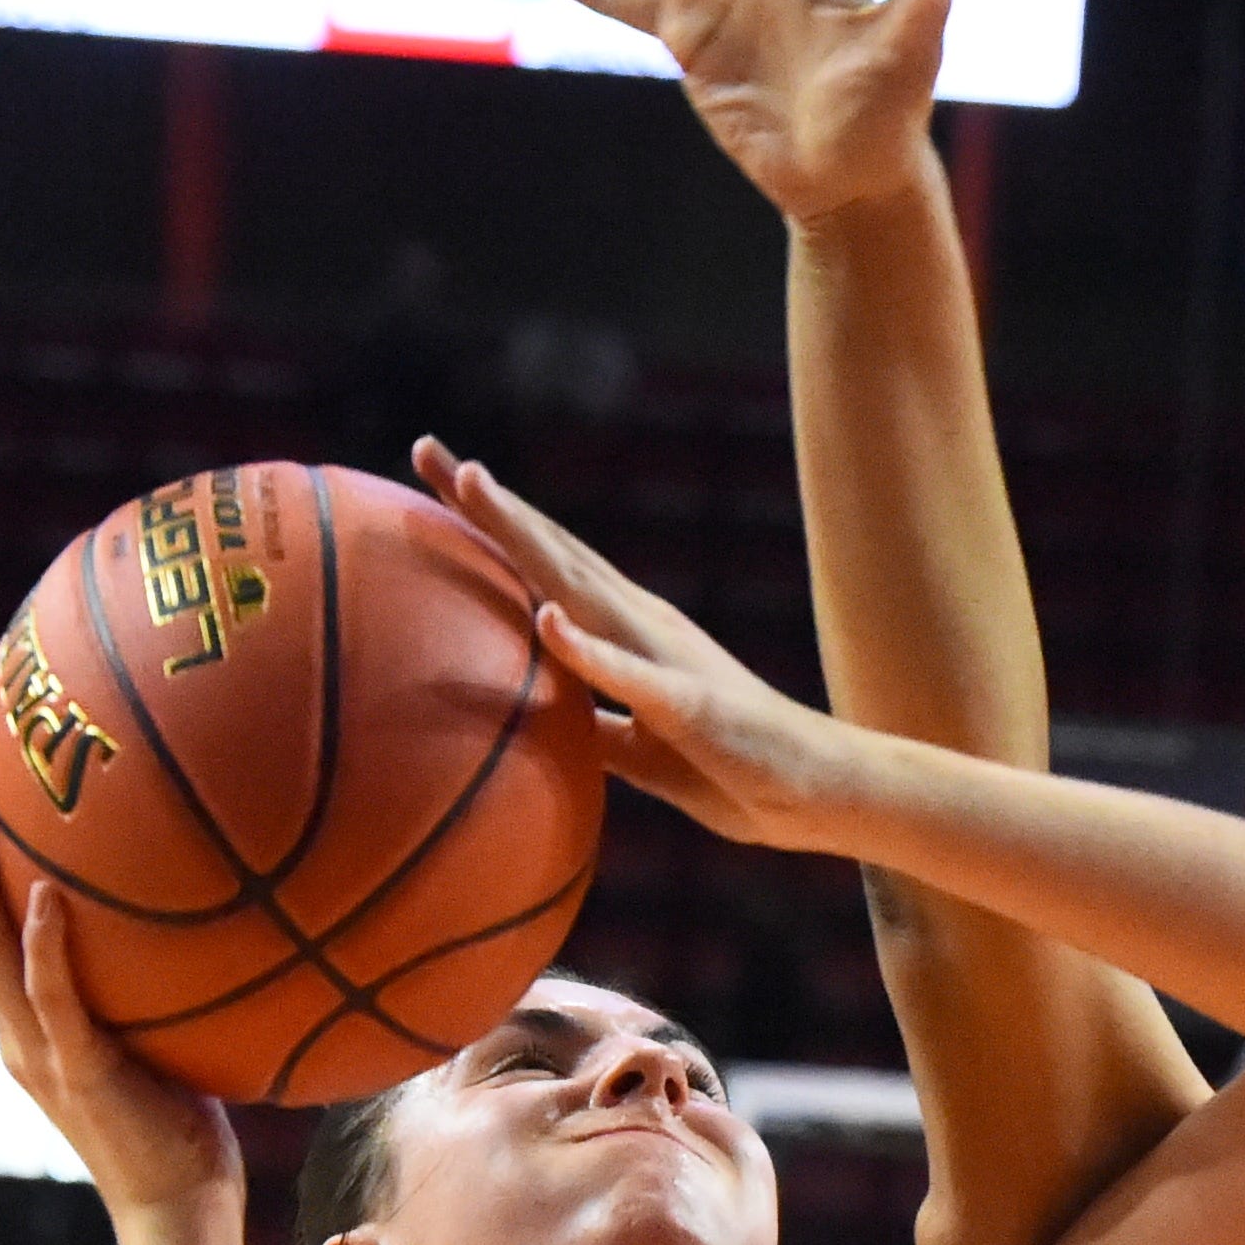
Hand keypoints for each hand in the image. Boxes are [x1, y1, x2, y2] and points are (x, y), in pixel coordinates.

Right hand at [0, 768, 238, 1226]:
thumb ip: (157, 994)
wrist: (180, 1210)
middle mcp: (18, 1035)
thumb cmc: (187, 1132)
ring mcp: (41, 1054)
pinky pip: (56, 1001)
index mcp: (29, 1028)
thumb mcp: (165, 1045)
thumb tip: (205, 924)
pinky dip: (46, 948)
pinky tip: (48, 896)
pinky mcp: (80, 1073)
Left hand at [416, 439, 845, 853]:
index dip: (490, 521)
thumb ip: (588, 720)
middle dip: (490, 504)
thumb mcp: (638, 749)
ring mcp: (666, 659)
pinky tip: (548, 618)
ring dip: (529, 539)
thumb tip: (528, 714)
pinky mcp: (689, 706)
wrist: (815, 794)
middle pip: (554, 552)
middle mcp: (643, 625)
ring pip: (582, 587)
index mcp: (627, 632)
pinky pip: (631, 675)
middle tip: (429, 449)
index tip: (433, 473)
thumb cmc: (731, 769)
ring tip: (477, 490)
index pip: (546, 566)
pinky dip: (587, 648)